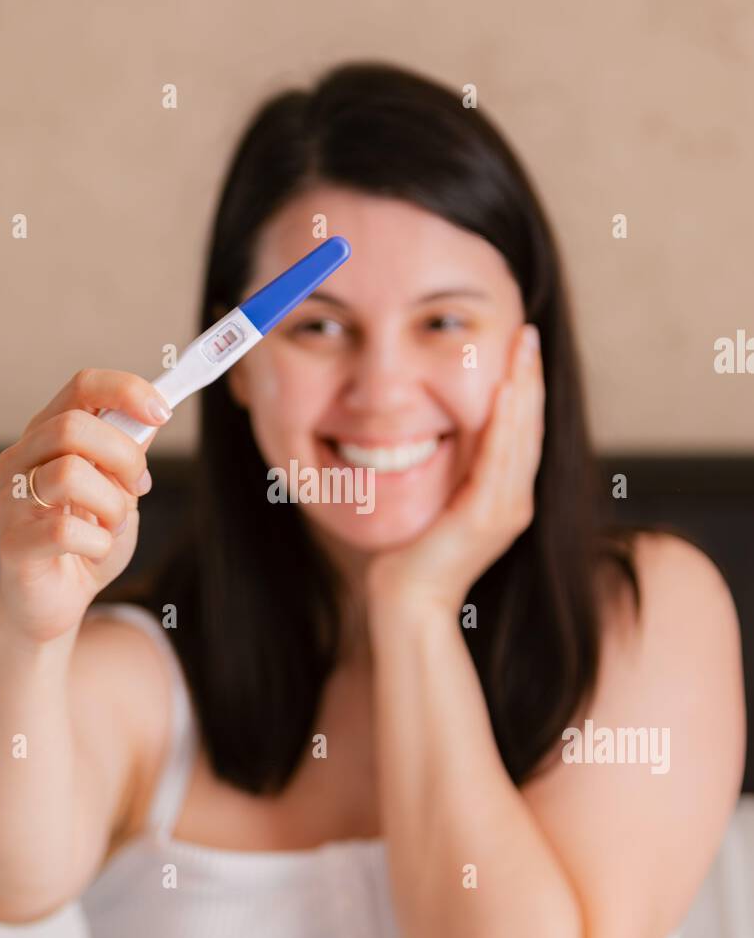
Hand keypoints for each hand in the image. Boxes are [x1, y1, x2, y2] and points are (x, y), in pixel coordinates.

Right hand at [0, 369, 170, 643]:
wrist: (52, 603)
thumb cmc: (84, 543)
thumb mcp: (119, 491)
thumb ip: (128, 454)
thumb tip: (150, 415)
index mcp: (47, 436)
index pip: (82, 387)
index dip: (126, 391)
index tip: (163, 412)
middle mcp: (22, 459)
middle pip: (74, 426)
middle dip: (124, 457)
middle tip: (136, 487)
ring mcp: (13, 500)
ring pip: (70, 474)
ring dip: (111, 504)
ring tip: (111, 524)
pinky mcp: (15, 543)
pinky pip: (66, 530)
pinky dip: (99, 543)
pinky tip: (95, 551)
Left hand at [366, 323, 544, 614]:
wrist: (408, 605)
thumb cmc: (411, 559)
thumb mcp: (436, 504)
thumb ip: (450, 474)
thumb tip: (438, 435)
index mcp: (506, 499)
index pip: (521, 433)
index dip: (524, 389)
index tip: (519, 348)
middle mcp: (514, 503)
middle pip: (529, 427)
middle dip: (530, 377)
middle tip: (527, 332)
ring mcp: (505, 510)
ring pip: (522, 436)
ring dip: (523, 387)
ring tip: (522, 348)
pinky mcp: (487, 516)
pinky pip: (500, 459)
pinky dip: (505, 423)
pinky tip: (505, 391)